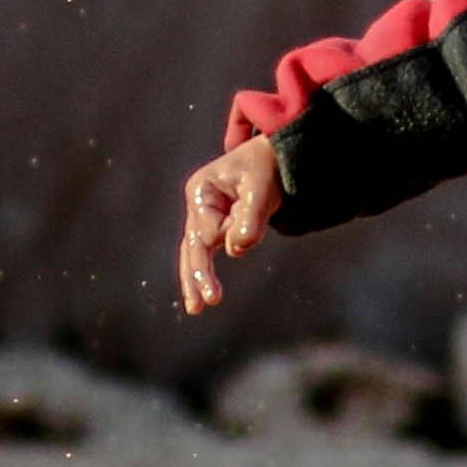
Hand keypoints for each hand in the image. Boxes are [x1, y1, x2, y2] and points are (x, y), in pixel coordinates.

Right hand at [176, 136, 284, 313]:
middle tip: (205, 303)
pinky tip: (202, 298)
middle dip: (198, 275)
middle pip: (193, 245)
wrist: (273, 158)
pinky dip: (203, 274)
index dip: (230, 233)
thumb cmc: (266, 169)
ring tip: (196, 308)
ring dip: (196, 280)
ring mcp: (203, 217)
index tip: (252, 220)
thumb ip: (251, 218)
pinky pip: (205, 254)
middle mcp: (197, 205)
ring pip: (195, 253)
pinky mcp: (215, 227)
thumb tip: (237, 250)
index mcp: (201, 190)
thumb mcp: (262, 188)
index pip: (209, 229)